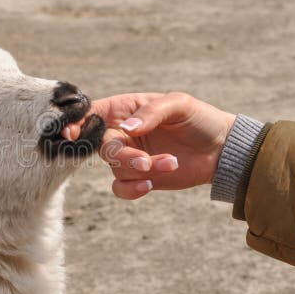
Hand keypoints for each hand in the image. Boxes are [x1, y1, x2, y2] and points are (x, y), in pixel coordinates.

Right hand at [65, 92, 235, 199]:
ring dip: (140, 170)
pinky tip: (151, 184)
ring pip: (115, 168)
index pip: (91, 114)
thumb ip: (151, 112)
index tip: (72, 134)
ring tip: (170, 163)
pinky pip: (121, 188)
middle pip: (100, 146)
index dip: (77, 123)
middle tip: (144, 162)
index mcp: (125, 109)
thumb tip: (126, 129)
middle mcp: (121, 133)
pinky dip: (132, 189)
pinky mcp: (139, 177)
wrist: (223, 149)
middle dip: (121, 156)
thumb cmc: (200, 118)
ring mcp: (129, 156)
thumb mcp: (179, 104)